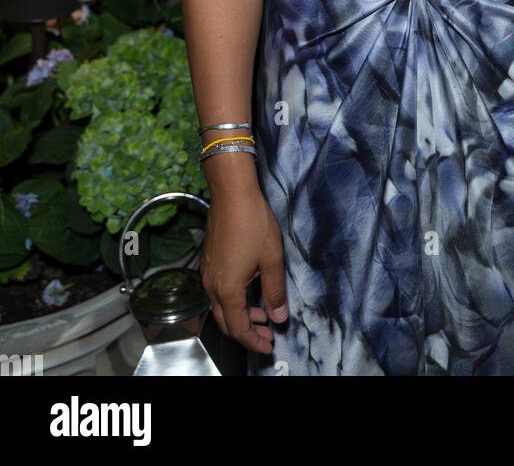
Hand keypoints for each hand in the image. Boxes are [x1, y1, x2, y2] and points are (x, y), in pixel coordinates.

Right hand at [199, 179, 288, 354]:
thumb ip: (275, 291)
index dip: (253, 341)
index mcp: (227, 289)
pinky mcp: (209, 261)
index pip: (238, 328)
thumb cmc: (253, 223)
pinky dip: (234, 301)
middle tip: (267, 335)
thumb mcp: (272, 259)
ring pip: (221, 307)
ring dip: (240, 316)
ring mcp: (208, 272)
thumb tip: (279, 317)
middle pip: (226, 322)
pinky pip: (218, 292)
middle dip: (246, 333)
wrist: (232, 193)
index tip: (268, 346)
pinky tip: (250, 292)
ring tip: (262, 315)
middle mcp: (212, 285)